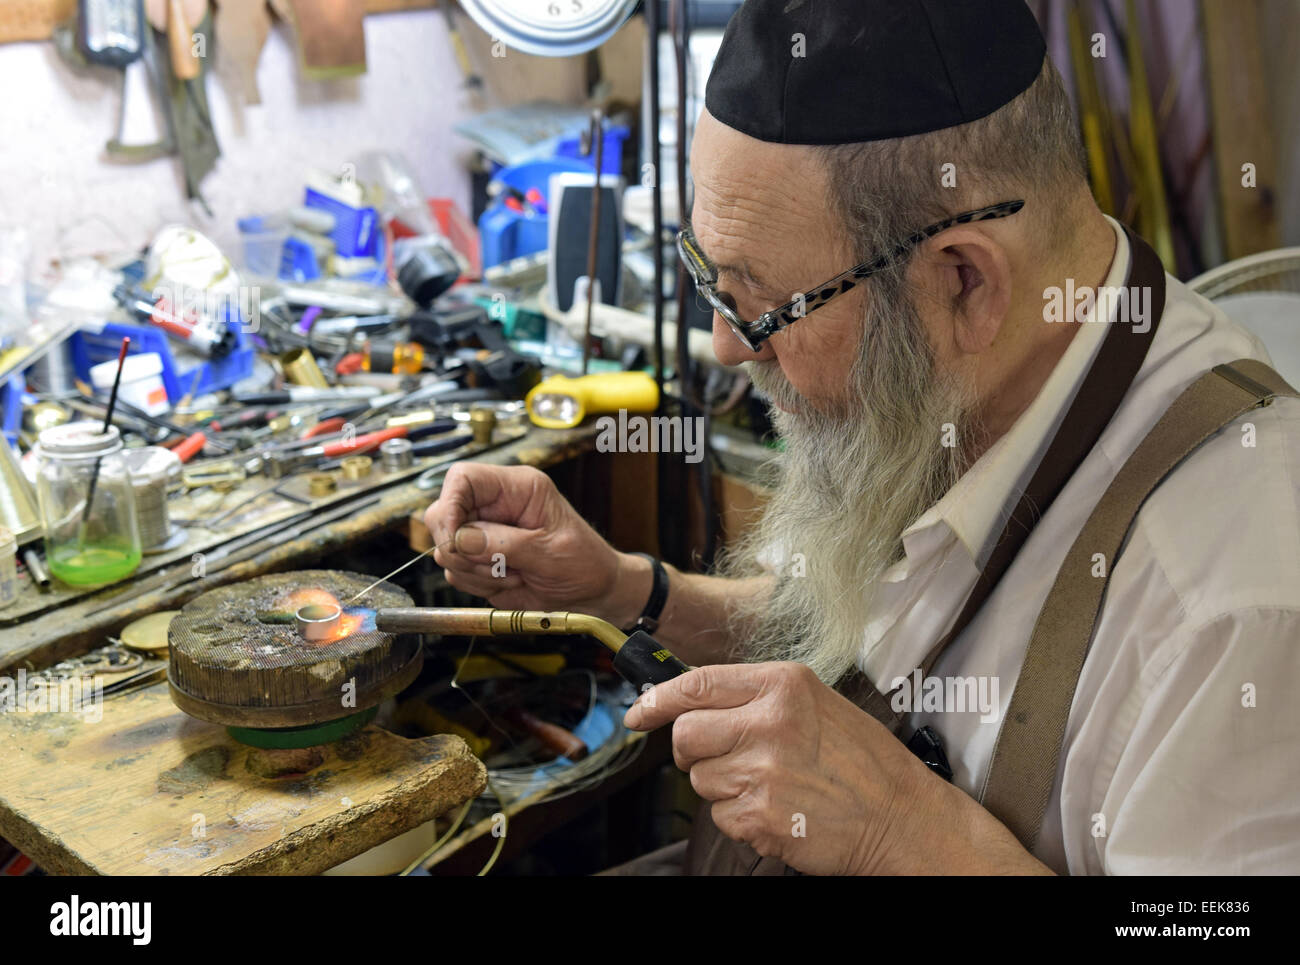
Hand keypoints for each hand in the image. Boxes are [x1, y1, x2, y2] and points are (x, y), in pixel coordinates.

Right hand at [424, 462, 646, 620]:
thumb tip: (461, 538)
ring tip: (516, 574)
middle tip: (497, 565)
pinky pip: (456, 573)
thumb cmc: (584, 563)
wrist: (593, 593)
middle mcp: (495, 507)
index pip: (463, 478)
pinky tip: (510, 582)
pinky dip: (478, 585)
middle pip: (443, 514)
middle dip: (462, 548)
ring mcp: (484, 534)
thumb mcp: (551, 552)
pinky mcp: (479, 560)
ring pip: (446, 549)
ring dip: (476, 571)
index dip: (450, 505)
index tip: (455, 537)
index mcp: (518, 488)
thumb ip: (505, 544)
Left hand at [624, 661, 1048, 874]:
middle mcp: (770, 722)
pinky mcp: (761, 816)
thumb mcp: (814, 704)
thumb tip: (691, 705)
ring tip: (772, 786)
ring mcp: (764, 771)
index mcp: (783, 685)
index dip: (657, 699)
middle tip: (724, 760)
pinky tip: (779, 810)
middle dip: (693, 753)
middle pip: (687, 735)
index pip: (698, 683)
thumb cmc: (862, 761)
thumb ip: (755, 698)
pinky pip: (721, 817)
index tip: (638, 713)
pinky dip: (741, 819)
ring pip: (701, 779)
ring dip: (724, 788)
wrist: (902, 817)